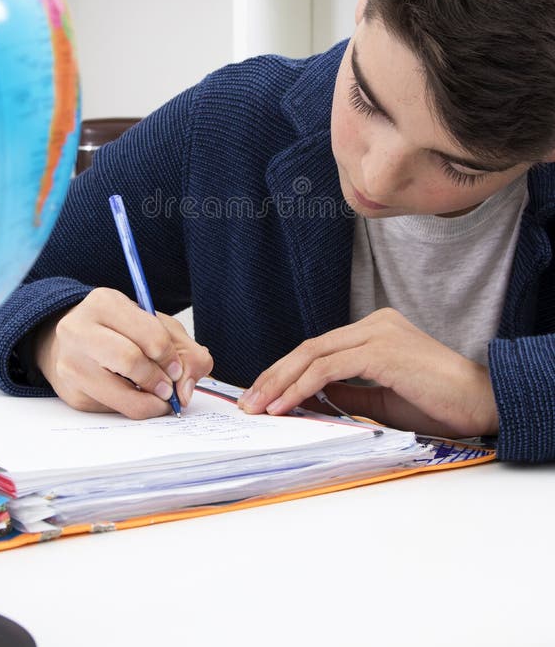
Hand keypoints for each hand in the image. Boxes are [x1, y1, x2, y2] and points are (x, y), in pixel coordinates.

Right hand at [34, 288, 212, 417]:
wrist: (74, 341)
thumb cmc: (121, 330)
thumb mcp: (157, 326)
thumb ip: (186, 352)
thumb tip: (186, 391)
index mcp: (104, 303)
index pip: (149, 334)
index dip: (170, 357)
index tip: (177, 369)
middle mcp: (79, 330)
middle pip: (129, 361)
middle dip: (157, 380)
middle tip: (169, 389)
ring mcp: (70, 363)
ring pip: (119, 395)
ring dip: (148, 402)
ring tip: (157, 398)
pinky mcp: (71, 393)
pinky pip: (110, 409)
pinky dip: (131, 407)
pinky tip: (134, 395)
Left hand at [237, 308, 498, 438]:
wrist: (482, 401)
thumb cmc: (438, 402)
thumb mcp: (382, 399)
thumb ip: (347, 393)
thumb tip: (310, 400)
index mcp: (374, 331)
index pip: (318, 349)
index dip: (286, 372)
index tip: (263, 395)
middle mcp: (373, 324)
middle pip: (309, 348)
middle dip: (274, 376)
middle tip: (249, 402)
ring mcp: (377, 333)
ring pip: (313, 355)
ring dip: (280, 383)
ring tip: (259, 407)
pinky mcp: (381, 351)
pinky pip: (329, 369)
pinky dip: (302, 387)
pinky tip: (285, 406)